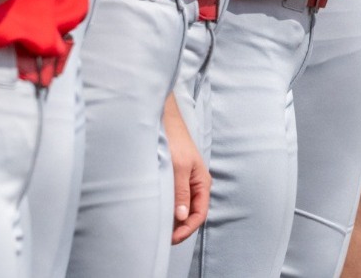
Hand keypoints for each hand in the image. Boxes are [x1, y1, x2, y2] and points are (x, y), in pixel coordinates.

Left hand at [164, 99, 209, 242]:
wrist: (164, 122)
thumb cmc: (174, 141)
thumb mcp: (179, 168)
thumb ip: (181, 192)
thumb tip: (182, 216)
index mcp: (202, 183)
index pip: (199, 214)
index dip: (188, 229)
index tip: (172, 238)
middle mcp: (196, 185)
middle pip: (192, 213)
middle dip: (180, 227)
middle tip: (164, 237)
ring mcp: (186, 182)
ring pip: (183, 208)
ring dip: (174, 219)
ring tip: (160, 228)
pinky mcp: (175, 179)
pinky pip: (175, 199)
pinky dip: (169, 209)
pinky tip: (159, 212)